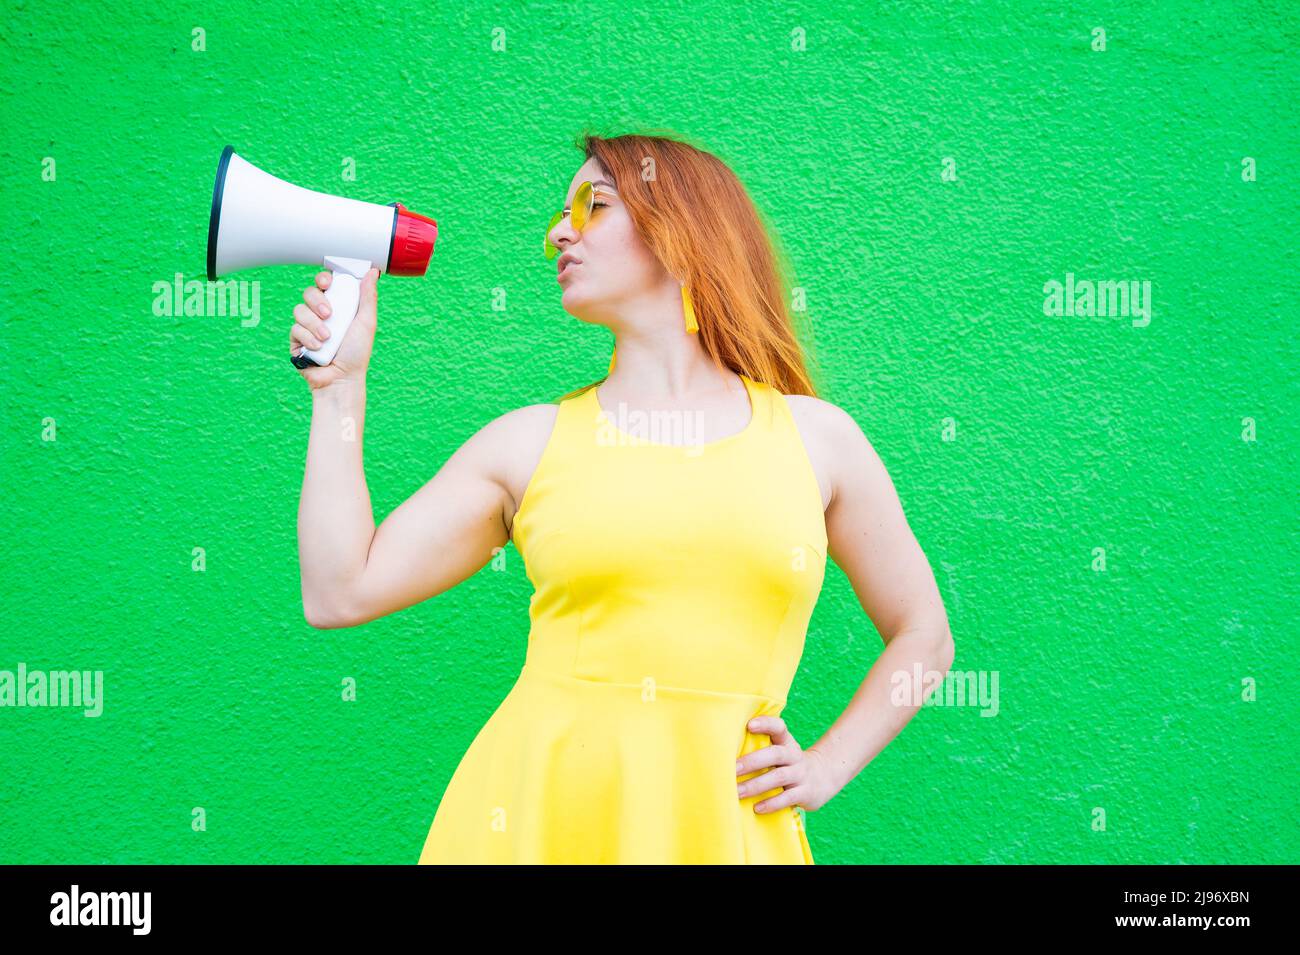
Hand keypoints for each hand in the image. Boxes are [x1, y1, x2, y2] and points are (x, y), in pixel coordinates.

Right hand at [290, 267, 379, 389]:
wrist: (342, 379)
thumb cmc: (356, 353)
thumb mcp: (366, 322)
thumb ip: (368, 297)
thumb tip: (373, 272)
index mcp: (338, 306)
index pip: (325, 284)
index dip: (323, 279)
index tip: (327, 282)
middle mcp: (320, 314)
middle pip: (309, 293)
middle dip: (318, 301)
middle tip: (329, 315)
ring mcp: (307, 326)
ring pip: (300, 310)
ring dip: (314, 324)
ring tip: (327, 339)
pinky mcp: (296, 340)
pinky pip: (295, 329)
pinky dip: (308, 338)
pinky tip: (318, 348)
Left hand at [736, 716, 837, 813]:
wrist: (822, 777)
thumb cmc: (788, 762)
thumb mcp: (780, 749)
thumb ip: (760, 746)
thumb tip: (723, 750)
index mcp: (786, 742)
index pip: (778, 727)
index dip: (765, 724)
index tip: (749, 725)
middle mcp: (794, 755)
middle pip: (774, 754)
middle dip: (751, 762)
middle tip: (732, 769)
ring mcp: (800, 774)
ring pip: (778, 777)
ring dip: (755, 785)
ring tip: (737, 791)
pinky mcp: (805, 793)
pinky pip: (787, 798)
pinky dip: (771, 803)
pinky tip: (756, 808)